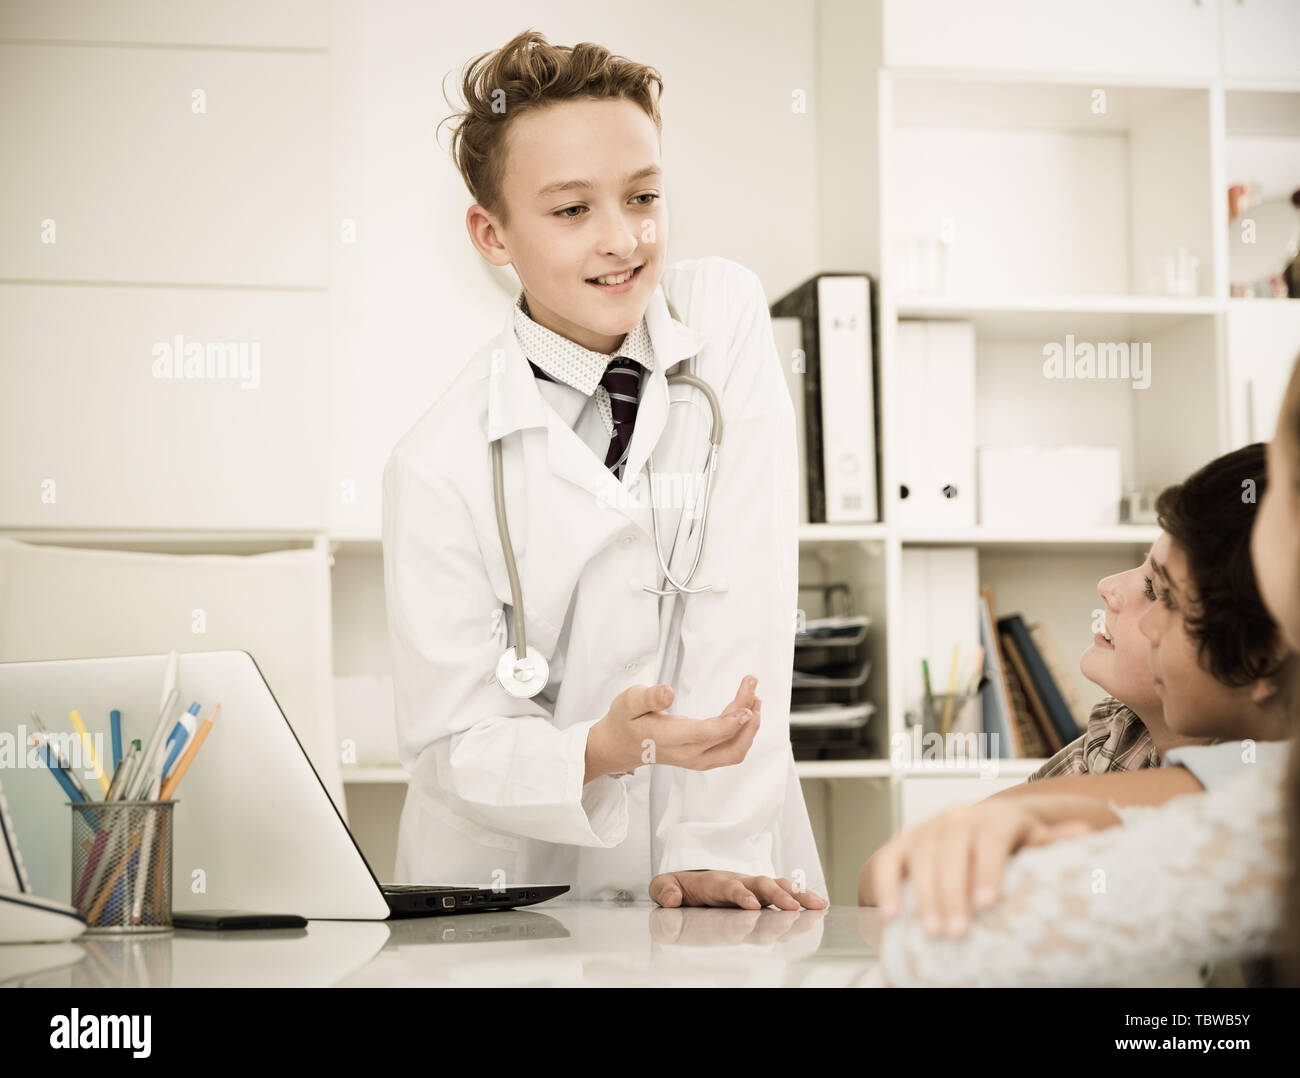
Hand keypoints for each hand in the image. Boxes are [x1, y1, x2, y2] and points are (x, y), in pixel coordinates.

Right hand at [585, 676, 762, 781]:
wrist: (619, 747)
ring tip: (755, 699)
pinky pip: (730, 751)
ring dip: (750, 728)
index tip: (748, 705)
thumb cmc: (625, 722)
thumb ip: (648, 697)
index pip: (707, 734)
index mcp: (670, 738)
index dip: (731, 722)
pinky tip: (746, 712)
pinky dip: (744, 733)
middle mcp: (687, 754)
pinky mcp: (702, 758)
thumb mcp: (628, 702)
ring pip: (734, 752)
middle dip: (748, 717)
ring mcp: (696, 759)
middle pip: (729, 743)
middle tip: (753, 687)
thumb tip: (667, 692)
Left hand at [649, 869, 827, 910]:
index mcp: (715, 882)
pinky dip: (801, 897)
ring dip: (796, 894)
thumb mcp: (664, 885)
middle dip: (776, 895)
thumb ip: (664, 890)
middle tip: (791, 906)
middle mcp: (739, 881)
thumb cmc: (680, 885)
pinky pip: (783, 893)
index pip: (729, 887)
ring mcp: (752, 886)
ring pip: (777, 886)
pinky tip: (819, 905)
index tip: (751, 905)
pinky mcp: (761, 894)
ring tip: (816, 904)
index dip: (740, 894)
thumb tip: (672, 899)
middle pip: (760, 884)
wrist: (690, 876)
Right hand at [868, 797, 1103, 935]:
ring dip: (923, 894)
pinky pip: (888, 859)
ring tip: (932, 931)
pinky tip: (890, 913)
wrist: (980, 824)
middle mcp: (959, 817)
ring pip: (920, 855)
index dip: (987, 868)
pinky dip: (885, 885)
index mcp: (996, 818)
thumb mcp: (1036, 841)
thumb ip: (1055, 841)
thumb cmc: (1012, 845)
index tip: (988, 903)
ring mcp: (928, 828)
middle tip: (957, 931)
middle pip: (951, 850)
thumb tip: (1085, 834)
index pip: (991, 838)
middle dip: (951, 892)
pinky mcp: (903, 842)